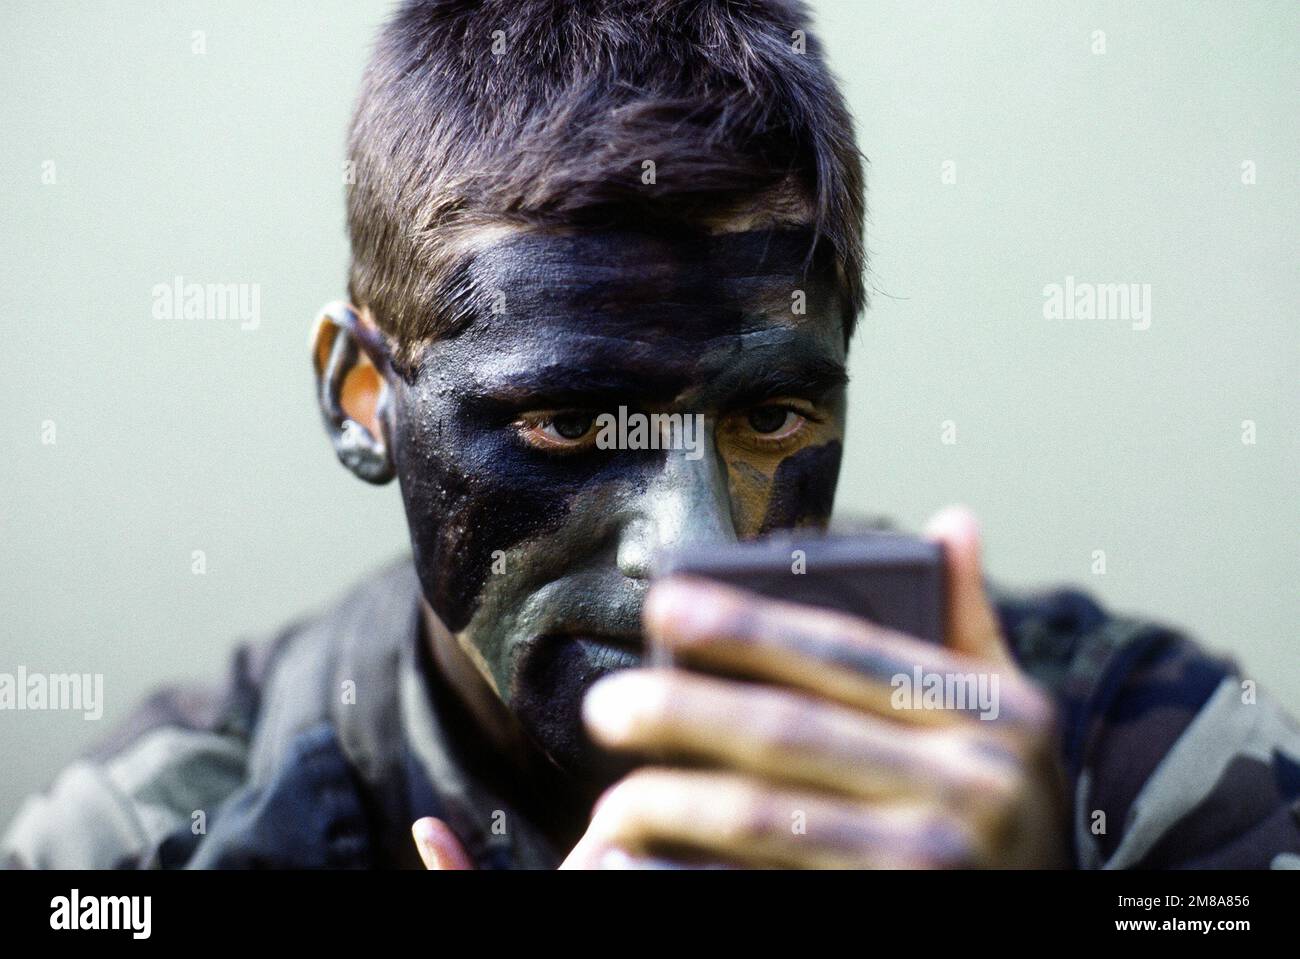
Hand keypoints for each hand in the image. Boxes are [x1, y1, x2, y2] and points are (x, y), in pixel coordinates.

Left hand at [564, 507, 1070, 868]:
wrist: (1048, 931)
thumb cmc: (1012, 814)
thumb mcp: (1015, 720)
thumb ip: (973, 625)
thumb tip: (955, 520)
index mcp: (994, 717)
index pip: (845, 652)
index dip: (747, 624)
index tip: (666, 603)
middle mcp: (970, 790)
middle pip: (789, 733)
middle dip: (682, 711)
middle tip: (607, 706)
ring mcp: (931, 864)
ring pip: (766, 818)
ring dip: (672, 803)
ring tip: (612, 797)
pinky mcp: (886, 916)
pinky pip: (763, 892)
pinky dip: (689, 878)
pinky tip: (635, 862)